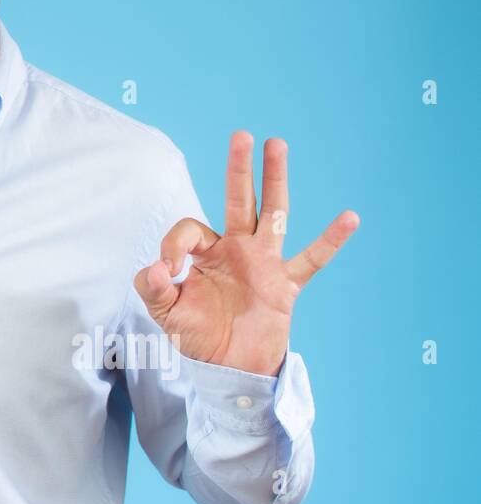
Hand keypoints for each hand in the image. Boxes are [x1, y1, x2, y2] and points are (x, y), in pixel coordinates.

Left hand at [133, 131, 358, 376]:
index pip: (190, 229)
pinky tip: (350, 218)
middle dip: (239, 169)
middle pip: (240, 201)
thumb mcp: (165, 313)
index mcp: (205, 252)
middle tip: (241, 136)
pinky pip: (312, 260)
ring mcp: (264, 263)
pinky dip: (331, 241)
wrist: (228, 368)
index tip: (166, 270)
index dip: (174, 244)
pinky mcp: (286, 285)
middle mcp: (236, 249)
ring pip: (273, 214)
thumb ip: (152, 288)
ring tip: (277, 144)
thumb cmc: (197, 334)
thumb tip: (155, 267)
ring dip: (275, 180)